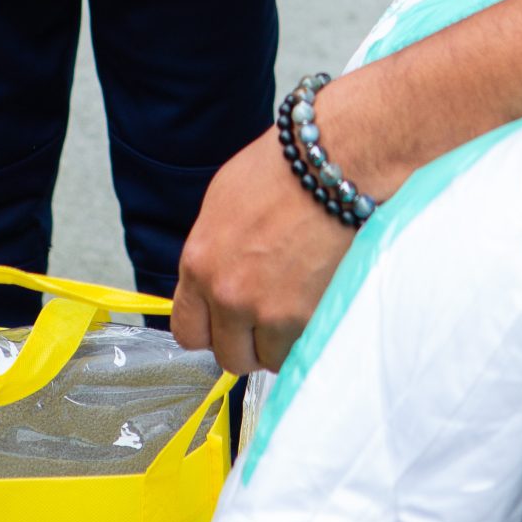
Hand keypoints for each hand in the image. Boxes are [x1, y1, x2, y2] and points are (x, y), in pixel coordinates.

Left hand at [171, 129, 353, 372]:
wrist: (334, 162)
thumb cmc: (282, 169)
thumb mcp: (223, 203)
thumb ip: (212, 255)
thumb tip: (212, 284)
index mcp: (200, 263)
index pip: (187, 330)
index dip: (210, 328)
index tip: (226, 322)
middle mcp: (228, 294)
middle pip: (228, 355)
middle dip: (247, 341)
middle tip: (268, 316)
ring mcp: (269, 311)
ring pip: (268, 359)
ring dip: (281, 340)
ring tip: (300, 303)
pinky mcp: (309, 318)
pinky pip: (303, 349)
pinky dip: (310, 334)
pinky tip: (318, 301)